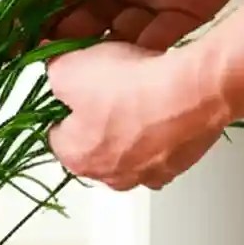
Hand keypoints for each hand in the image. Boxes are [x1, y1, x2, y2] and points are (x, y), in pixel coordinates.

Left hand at [45, 42, 230, 190]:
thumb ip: (52, 72)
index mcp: (75, 158)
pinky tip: (164, 100)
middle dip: (98, 116)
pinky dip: (162, 125)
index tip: (74, 88)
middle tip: (108, 87)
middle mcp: (111, 176)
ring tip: (139, 89)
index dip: (64, 106)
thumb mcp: (67, 68)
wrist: (191, 92)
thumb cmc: (128, 88)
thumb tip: (52, 70)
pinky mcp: (180, 163)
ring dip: (132, 122)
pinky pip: (163, 143)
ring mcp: (149, 174)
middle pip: (94, 143)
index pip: (56, 134)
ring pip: (130, 145)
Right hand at [48, 0, 243, 50]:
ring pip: (115, 25)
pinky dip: (138, 49)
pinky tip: (122, 61)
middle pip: (85, 6)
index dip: (41, 1)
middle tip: (45, 48)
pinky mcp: (187, 9)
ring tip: (82, 59)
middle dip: (66, 29)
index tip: (17, 27)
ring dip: (98, 43)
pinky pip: (155, 36)